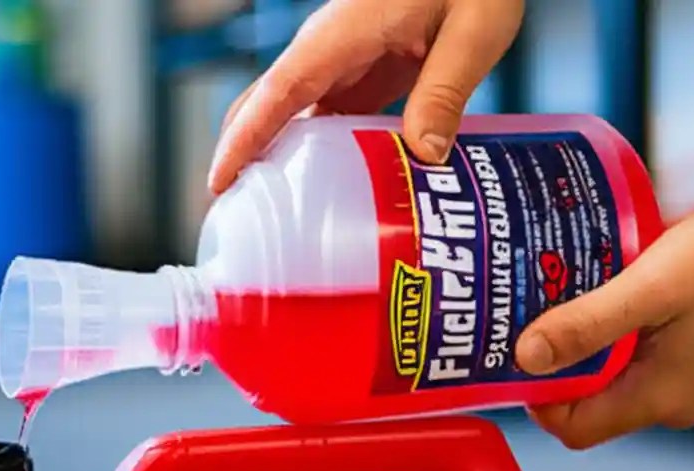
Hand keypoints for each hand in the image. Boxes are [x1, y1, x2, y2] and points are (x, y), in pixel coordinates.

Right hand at [208, 0, 524, 194]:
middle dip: (243, 154)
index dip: (245, 139)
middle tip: (237, 215)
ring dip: (279, 158)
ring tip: (277, 217)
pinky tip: (330, 189)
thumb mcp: (474, 29)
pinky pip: (328, 115)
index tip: (219, 181)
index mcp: (342, 34)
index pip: (279, 91)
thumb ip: (446, 90)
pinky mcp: (364, 70)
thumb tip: (423, 156)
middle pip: (267, 104)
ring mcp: (344, 60)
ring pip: (293, 114)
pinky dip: (318, 152)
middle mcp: (329, 48)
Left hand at [516, 208, 693, 448]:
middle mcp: (665, 403)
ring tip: (555, 307)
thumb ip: (587, 324)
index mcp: (656, 398)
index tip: (515, 354)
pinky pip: (626, 362)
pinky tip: (593, 302)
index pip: (572, 427)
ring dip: (576, 348)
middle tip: (526, 322)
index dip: (537, 397)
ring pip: (603, 381)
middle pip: (583, 405)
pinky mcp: (679, 364)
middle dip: (552, 368)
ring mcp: (675, 385)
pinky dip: (604, 338)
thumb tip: (526, 358)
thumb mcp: (649, 289)